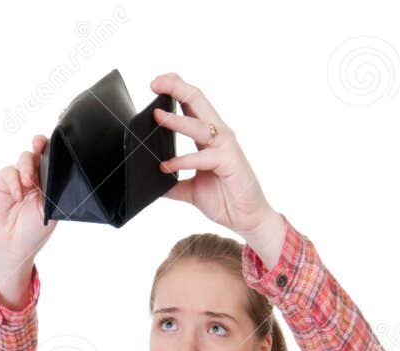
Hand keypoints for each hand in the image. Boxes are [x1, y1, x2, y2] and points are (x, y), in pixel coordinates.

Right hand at [0, 135, 56, 304]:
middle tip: (39, 145)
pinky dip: (14, 182)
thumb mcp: (49, 212)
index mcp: (49, 183)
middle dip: (39, 145)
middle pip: (38, 153)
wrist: (13, 245)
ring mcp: (19, 178)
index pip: (52, 161)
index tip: (55, 144)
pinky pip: (9, 172)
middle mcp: (35, 177)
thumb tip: (56, 173)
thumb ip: (51, 191)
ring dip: (27, 167)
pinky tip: (17, 196)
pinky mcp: (4, 182)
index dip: (53, 149)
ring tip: (28, 183)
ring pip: (24, 159)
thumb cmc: (34, 231)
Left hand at [150, 74, 277, 241]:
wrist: (247, 219)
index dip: (175, 88)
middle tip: (154, 82)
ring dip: (175, 119)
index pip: (192, 103)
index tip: (156, 83)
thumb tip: (152, 184)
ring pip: (197, 124)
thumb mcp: (191, 190)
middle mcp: (218, 135)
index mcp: (209, 136)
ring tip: (156, 116)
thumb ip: (174, 185)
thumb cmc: (225, 200)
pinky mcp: (229, 161)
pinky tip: (166, 166)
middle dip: (175, 87)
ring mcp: (225, 146)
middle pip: (196, 100)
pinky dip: (182, 161)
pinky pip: (201, 157)